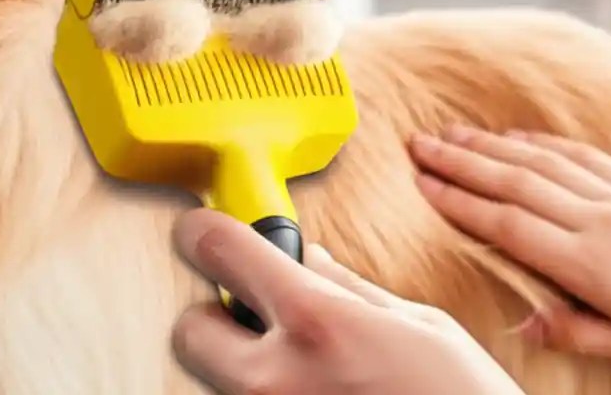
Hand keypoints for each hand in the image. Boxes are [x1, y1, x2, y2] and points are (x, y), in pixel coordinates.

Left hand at [171, 208, 525, 394]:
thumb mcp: (419, 326)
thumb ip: (348, 289)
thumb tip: (309, 260)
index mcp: (316, 322)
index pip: (220, 250)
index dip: (206, 232)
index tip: (204, 231)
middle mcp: (276, 377)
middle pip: (192, 329)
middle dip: (218, 316)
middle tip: (257, 314)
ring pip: (218, 380)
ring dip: (246, 365)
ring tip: (303, 369)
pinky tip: (315, 393)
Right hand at [409, 126, 610, 364]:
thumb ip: (576, 333)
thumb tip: (523, 325)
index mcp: (588, 262)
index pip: (510, 225)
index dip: (461, 202)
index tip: (422, 185)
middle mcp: (594, 219)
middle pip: (513, 182)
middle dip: (460, 162)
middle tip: (416, 146)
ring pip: (538, 162)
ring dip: (488, 145)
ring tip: (449, 133)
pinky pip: (574, 155)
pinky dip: (537, 141)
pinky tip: (511, 135)